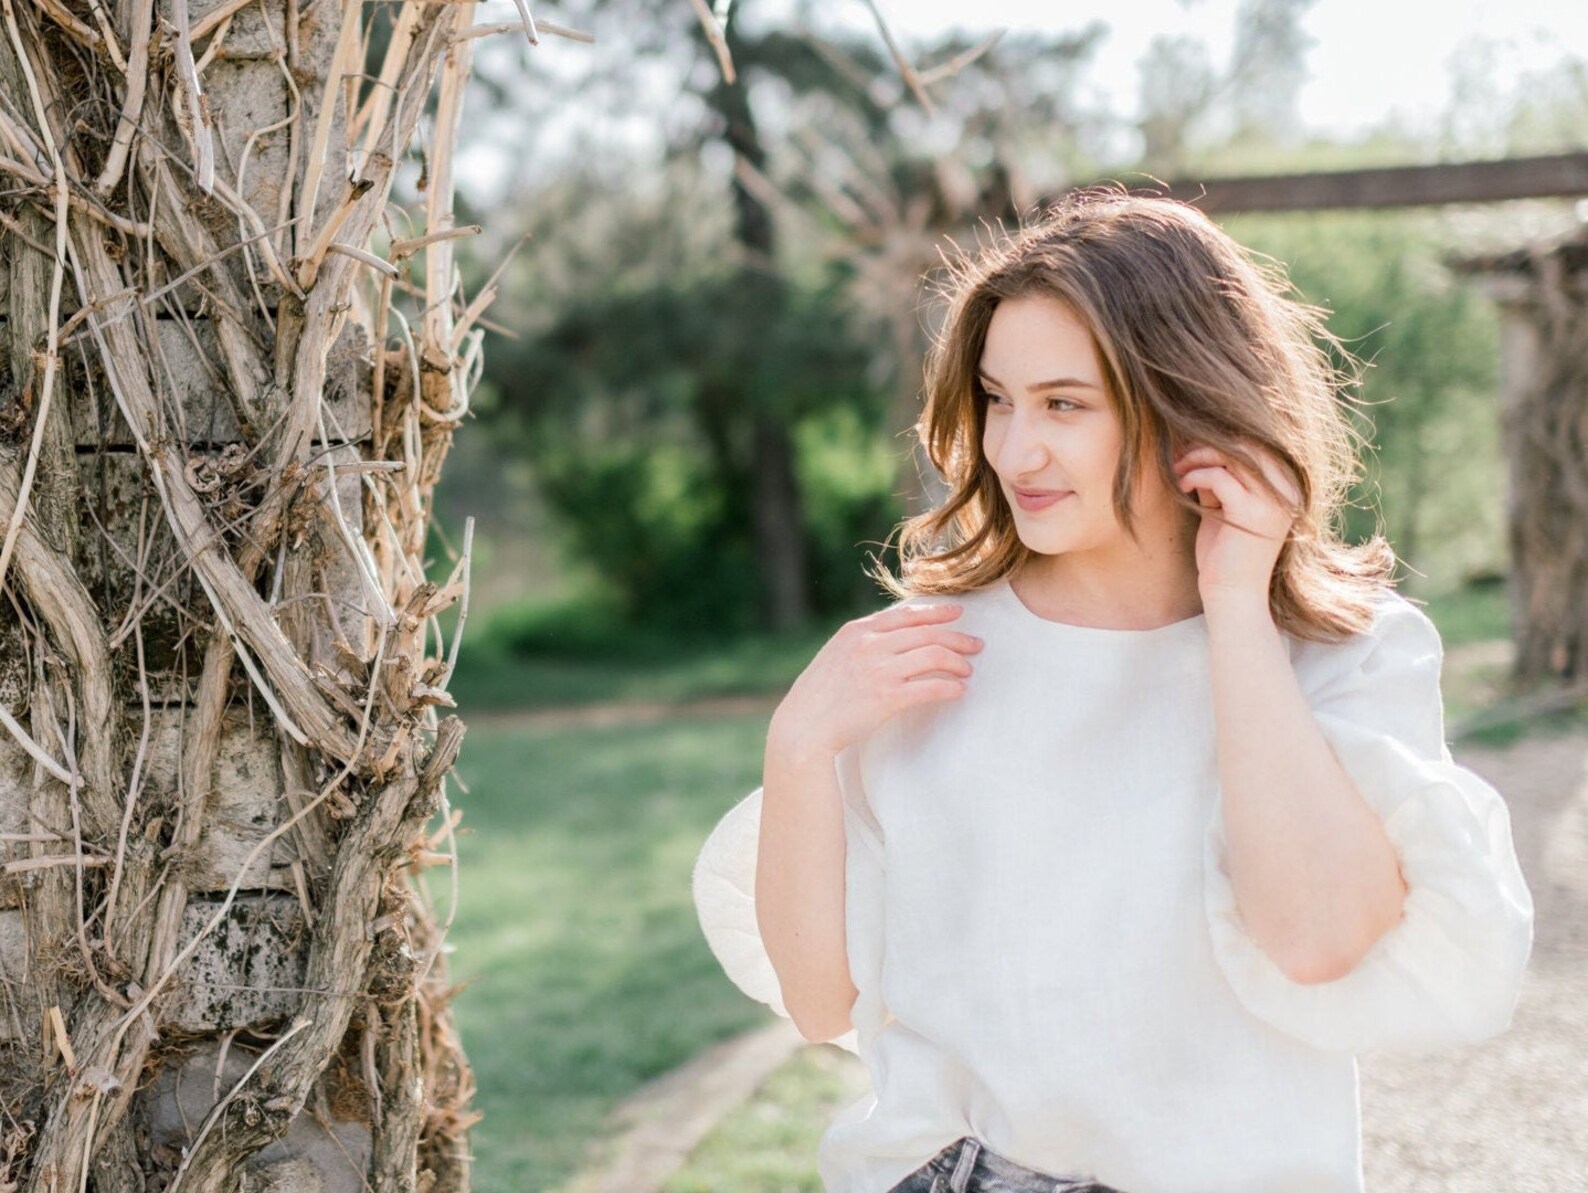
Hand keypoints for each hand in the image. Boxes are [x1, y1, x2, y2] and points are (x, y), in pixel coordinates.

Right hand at [771, 601, 982, 759]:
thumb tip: (892, 636)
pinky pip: (930, 687)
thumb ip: (862, 642)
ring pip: (933, 656)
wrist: (803, 726)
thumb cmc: (818, 695)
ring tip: (968, 670)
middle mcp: (870, 645)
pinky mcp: (887, 698)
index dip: (937, 612)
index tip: (958, 614)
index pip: (907, 614)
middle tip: (976, 645)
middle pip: (927, 633)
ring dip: (957, 662)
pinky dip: (950, 687)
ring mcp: (879, 670)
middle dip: (957, 638)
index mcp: (857, 631)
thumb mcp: (836, 655)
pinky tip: (959, 691)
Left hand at [1172, 441, 1301, 604]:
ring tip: (1178, 467)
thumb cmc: (1226, 555)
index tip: (1191, 446)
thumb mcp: (1225, 508)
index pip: (1259, 443)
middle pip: (1249, 442)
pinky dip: (1196, 475)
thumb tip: (1199, 445)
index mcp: (1286, 488)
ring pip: (1234, 454)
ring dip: (1200, 455)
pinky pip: (1220, 476)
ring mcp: (1272, 501)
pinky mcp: (1250, 512)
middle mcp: (1286, 491)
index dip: (1223, 439)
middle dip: (1210, 442)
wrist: (1232, 594)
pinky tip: (1182, 485)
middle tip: (1181, 453)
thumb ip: (1222, 478)